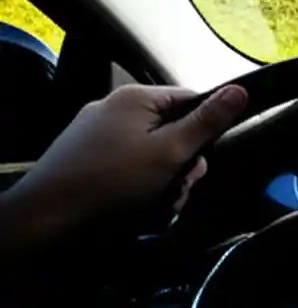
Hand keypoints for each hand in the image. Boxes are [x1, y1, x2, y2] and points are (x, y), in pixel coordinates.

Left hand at [4, 84, 247, 242]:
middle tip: (176, 189)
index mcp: (136, 99)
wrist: (46, 218)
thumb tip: (241, 89)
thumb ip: (206, 123)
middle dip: (181, 165)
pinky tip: (134, 208)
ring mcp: (96, 134)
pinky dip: (137, 186)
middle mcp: (115, 109)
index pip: (191, 100)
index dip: (204, 132)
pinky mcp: (85, 159)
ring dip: (162, 181)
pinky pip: (127, 166)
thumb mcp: (169, 152)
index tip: (200, 161)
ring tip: (154, 204)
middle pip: (172, 131)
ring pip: (151, 153)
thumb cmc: (114, 181)